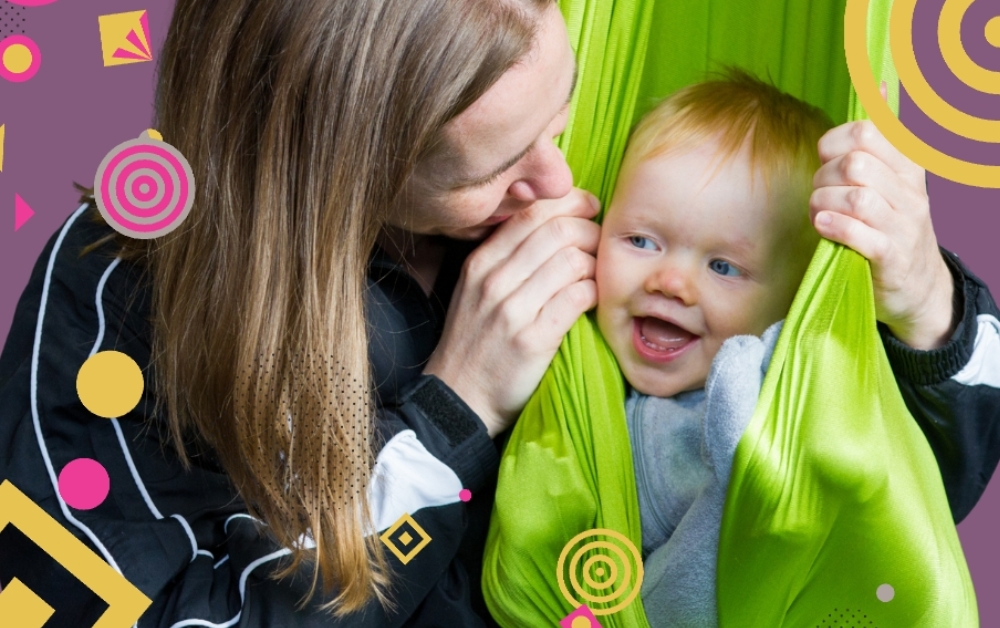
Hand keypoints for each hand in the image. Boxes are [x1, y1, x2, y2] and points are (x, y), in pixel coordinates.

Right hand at [424, 189, 600, 435]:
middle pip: (557, 230)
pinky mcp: (532, 339)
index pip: (532, 213)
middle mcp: (493, 280)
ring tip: (599, 274)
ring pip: (572, 260)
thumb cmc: (475, 343)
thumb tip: (557, 225)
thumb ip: (507, 258)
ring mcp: (511, 310)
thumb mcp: (475, 291)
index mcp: (480, 262)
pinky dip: (595, 292)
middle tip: (602, 243)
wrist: (458, 398)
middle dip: (591, 230)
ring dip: (596, 263)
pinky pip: (577, 297)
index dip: (570, 203)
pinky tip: (595, 299)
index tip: (589, 209)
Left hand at [809, 119, 954, 349]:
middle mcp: (910, 193)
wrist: (918, 286)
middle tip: (820, 195)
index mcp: (907, 167)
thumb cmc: (891, 226)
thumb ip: (880, 138)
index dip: (833, 143)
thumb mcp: (892, 178)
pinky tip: (824, 227)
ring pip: (856, 198)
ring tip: (818, 214)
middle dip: (824, 177)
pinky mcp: (892, 259)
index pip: (866, 132)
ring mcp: (904, 226)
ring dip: (823, 204)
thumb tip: (878, 83)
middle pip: (857, 164)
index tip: (826, 162)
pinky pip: (863, 234)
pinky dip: (835, 228)